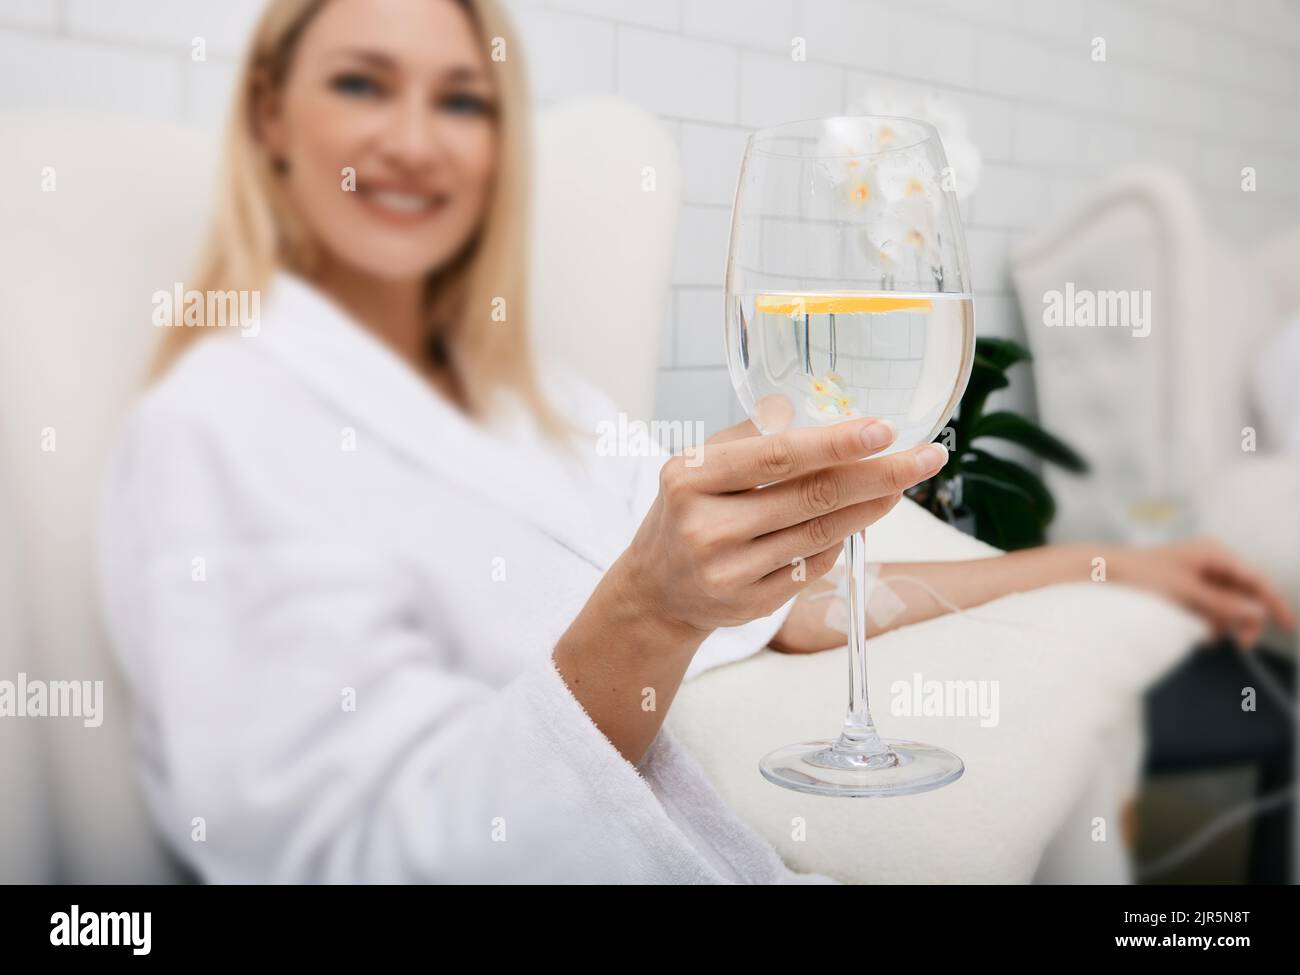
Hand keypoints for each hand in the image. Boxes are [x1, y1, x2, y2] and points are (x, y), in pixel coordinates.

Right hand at [610, 417, 948, 641]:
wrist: (656, 588)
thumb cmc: (688, 511)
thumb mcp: (699, 465)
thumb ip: (751, 437)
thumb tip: (808, 410)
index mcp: (691, 478)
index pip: (775, 457)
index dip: (835, 444)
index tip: (883, 430)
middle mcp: (706, 527)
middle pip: (811, 496)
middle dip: (877, 474)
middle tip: (925, 456)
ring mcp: (728, 572)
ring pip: (820, 534)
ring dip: (870, 507)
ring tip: (900, 483)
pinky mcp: (750, 605)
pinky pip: (814, 566)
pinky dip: (839, 540)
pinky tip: (852, 521)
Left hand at [1106, 537, 1296, 648]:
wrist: (1103, 572)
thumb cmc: (1142, 574)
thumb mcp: (1185, 591)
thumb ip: (1222, 603)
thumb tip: (1257, 611)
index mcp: (1215, 552)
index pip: (1256, 579)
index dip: (1275, 603)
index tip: (1290, 627)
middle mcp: (1211, 561)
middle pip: (1245, 594)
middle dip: (1243, 619)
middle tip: (1241, 644)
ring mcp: (1199, 574)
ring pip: (1227, 604)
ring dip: (1222, 622)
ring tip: (1202, 633)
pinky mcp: (1187, 588)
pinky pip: (1209, 607)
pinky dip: (1207, 620)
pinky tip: (1194, 629)